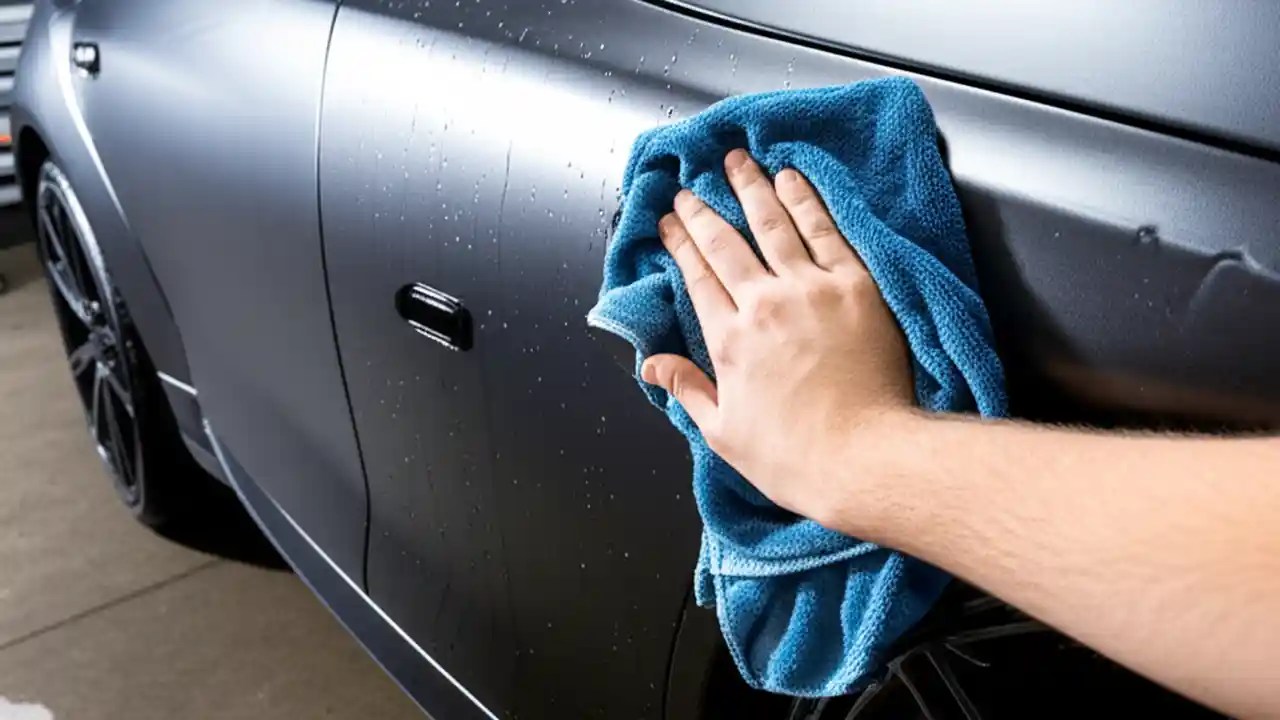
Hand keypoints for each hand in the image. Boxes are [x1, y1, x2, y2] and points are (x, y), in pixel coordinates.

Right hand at [642, 149, 914, 526]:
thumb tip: (652, 365)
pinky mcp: (856, 287)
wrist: (864, 457)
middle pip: (726, 243)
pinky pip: (826, 231)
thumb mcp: (723, 432)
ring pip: (774, 224)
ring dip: (752, 189)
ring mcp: (812, 290)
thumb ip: (687, 389)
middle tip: (692, 187)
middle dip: (704, 210)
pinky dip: (806, 201)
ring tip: (738, 162)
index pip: (697, 276)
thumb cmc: (796, 456)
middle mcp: (764, 304)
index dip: (679, 243)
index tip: (669, 221)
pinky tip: (793, 179)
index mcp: (729, 340)